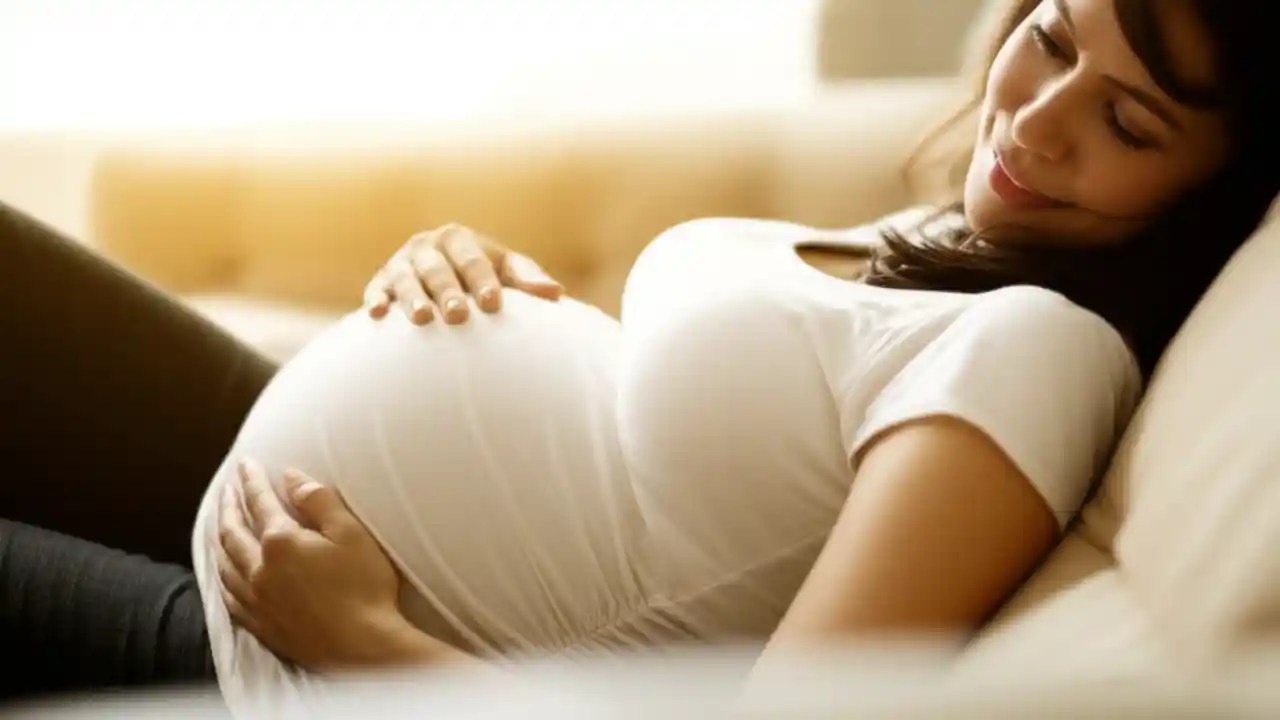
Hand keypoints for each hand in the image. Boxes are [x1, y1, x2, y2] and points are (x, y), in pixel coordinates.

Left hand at [216, 459, 428, 670]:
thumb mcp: (351, 534)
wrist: (364, 647)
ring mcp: (257, 600)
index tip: (245, 463)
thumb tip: (291, 476)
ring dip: (220, 539)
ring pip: (225, 564)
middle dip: (228, 506)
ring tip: (220, 524)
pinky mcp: (261, 626)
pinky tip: (225, 574)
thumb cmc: (365, 587)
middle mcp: (259, 569)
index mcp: (281, 542)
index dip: (251, 480)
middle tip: (226, 489)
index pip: (259, 502)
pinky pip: (230, 598)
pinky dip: (223, 579)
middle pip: (233, 531)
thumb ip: (319, 501)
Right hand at [365, 223, 564, 325]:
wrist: (437, 276)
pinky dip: (376, 300)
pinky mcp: (381, 283)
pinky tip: (378, 314)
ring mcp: (401, 264)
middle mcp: (427, 246)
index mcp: (458, 238)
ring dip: (413, 298)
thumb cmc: (479, 275)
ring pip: (406, 279)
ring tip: (423, 319)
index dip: (483, 280)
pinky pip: (376, 290)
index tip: (493, 303)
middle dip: (448, 291)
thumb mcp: (503, 270)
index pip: (473, 259)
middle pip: (438, 269)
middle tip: (459, 315)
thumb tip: (556, 293)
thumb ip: (526, 278)